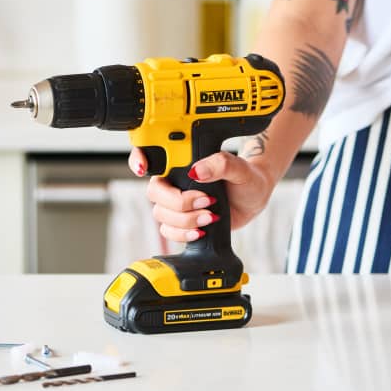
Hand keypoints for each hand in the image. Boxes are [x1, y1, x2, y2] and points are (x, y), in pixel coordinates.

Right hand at [128, 148, 275, 241]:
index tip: (142, 168)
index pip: (149, 156)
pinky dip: (184, 234)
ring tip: (210, 216)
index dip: (137, 160)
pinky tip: (201, 230)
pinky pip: (170, 232)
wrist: (253, 198)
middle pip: (154, 194)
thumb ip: (221, 164)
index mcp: (182, 162)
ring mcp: (176, 203)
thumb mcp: (239, 168)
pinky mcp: (182, 222)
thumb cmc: (245, 178)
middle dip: (178, 202)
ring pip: (162, 215)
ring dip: (185, 220)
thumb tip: (197, 171)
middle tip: (205, 200)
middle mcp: (174, 182)